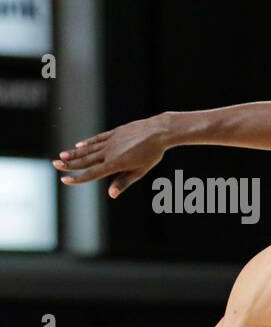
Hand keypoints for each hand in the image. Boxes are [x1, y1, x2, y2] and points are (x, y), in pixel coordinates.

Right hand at [53, 115, 170, 197]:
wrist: (158, 131)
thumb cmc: (152, 154)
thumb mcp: (140, 171)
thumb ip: (124, 182)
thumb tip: (111, 194)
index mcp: (115, 164)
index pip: (92, 173)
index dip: (77, 178)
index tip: (65, 180)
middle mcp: (109, 152)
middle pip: (85, 160)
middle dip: (69, 164)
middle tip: (55, 165)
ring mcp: (110, 141)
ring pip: (88, 149)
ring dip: (74, 153)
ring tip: (61, 155)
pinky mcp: (114, 133)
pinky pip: (97, 139)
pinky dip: (87, 143)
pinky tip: (78, 145)